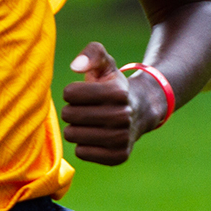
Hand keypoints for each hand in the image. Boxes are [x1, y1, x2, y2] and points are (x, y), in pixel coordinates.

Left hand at [61, 42, 160, 165]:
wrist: (140, 111)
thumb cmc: (114, 85)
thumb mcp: (106, 64)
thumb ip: (92, 53)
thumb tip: (75, 66)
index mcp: (118, 92)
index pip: (70, 93)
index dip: (71, 92)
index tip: (82, 93)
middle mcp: (123, 116)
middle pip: (69, 115)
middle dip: (71, 110)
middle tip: (84, 109)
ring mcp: (122, 138)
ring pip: (73, 135)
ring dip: (74, 128)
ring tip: (87, 123)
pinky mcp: (119, 156)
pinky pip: (82, 152)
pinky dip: (82, 145)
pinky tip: (93, 137)